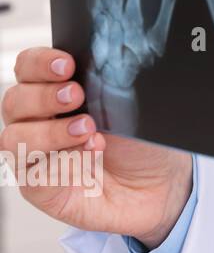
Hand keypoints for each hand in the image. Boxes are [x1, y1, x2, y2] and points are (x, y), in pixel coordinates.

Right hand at [1, 47, 193, 248]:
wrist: (161, 183)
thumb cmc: (141, 141)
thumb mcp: (129, 104)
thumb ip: (104, 84)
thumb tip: (98, 65)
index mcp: (54, 93)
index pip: (27, 68)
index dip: (39, 63)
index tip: (66, 64)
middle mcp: (38, 123)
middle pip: (14, 102)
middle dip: (45, 96)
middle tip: (77, 96)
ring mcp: (37, 157)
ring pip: (12, 140)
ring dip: (51, 132)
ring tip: (88, 130)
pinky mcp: (41, 189)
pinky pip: (32, 175)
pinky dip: (61, 164)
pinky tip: (90, 157)